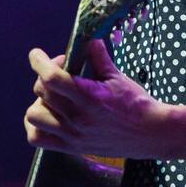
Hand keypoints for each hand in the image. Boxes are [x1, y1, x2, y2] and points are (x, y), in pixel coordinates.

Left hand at [24, 40, 171, 158]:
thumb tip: (88, 39)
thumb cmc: (137, 103)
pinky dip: (36, 126)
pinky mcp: (72, 148)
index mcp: (90, 97)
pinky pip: (37, 138)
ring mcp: (74, 135)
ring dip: (39, 102)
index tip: (36, 54)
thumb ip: (99, 57)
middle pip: (42, 92)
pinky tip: (48, 116)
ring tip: (53, 98)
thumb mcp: (118, 77)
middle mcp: (78, 118)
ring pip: (34, 115)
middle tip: (61, 73)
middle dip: (45, 76)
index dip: (39, 62)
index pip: (52, 78)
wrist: (151, 134)